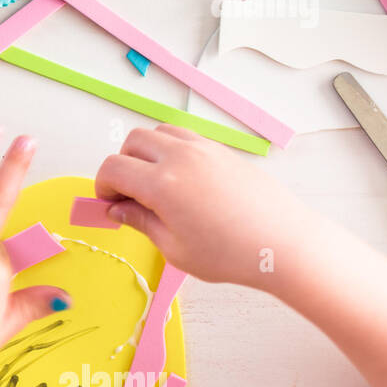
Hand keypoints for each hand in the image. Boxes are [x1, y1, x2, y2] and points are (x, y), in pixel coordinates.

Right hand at [95, 125, 322, 287]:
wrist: (283, 244)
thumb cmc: (231, 254)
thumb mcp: (174, 249)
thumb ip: (141, 222)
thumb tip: (119, 210)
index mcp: (162, 184)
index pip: (113, 168)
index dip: (103, 187)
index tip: (110, 205)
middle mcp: (180, 157)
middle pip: (132, 142)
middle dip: (122, 165)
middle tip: (129, 195)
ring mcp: (204, 149)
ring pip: (159, 133)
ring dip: (146, 153)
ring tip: (155, 184)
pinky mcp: (223, 151)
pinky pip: (185, 138)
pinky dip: (172, 151)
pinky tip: (182, 181)